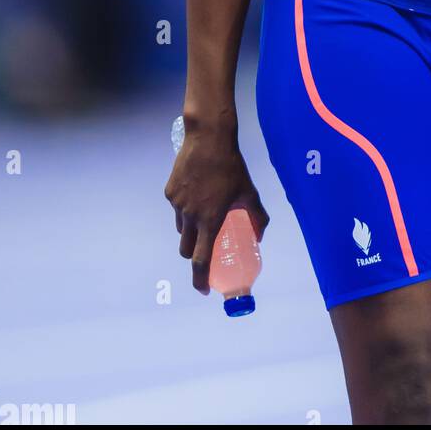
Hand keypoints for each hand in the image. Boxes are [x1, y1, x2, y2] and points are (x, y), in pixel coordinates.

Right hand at [165, 122, 269, 294]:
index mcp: (210, 220)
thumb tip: (260, 235)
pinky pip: (177, 209)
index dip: (200, 279)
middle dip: (194, 256)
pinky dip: (185, 210)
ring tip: (205, 215)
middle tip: (205, 250)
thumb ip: (256, 216)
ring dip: (190, 231)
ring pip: (181, 228)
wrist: (207, 139)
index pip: (201, 260)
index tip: (204, 290)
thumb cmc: (231, 166)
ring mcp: (177, 204)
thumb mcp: (249, 191)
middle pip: (186, 249)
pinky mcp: (170, 192)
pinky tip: (197, 194)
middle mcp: (190, 216)